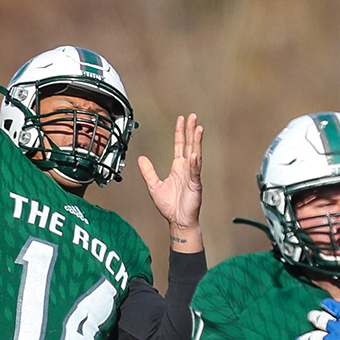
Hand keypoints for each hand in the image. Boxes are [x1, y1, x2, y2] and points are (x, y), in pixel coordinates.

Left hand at [138, 114, 203, 251]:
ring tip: (199, 129)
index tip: (181, 120)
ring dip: (197, 142)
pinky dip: (195, 163)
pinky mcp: (195, 185)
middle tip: (193, 117)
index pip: (180, 145)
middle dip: (191, 131)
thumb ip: (148, 171)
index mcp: (178, 167)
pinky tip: (195, 154)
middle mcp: (187, 169)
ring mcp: (192, 176)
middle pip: (189, 145)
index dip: (180, 132)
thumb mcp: (154, 186)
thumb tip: (141, 158)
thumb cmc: (170, 206)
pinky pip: (195, 172)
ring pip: (195, 155)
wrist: (178, 222)